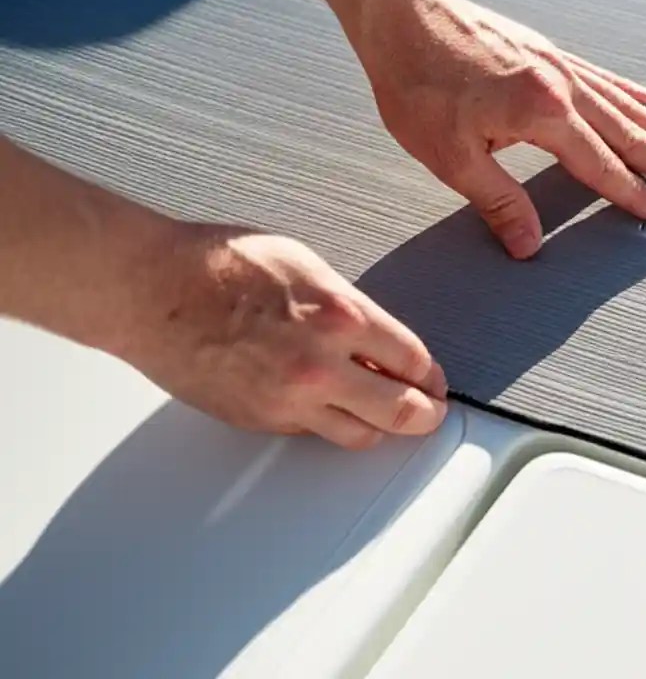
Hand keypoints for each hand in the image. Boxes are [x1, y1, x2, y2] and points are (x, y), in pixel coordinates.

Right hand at [123, 223, 447, 450]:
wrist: (154, 291)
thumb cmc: (220, 266)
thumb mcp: (307, 266)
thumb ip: (350, 308)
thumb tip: (377, 340)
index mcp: (342, 316)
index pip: (413, 360)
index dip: (432, 375)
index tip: (435, 380)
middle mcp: (322, 366)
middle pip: (402, 411)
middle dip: (426, 415)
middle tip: (432, 413)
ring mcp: (291, 400)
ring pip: (361, 435)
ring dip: (382, 427)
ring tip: (389, 417)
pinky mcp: (261, 420)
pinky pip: (314, 433)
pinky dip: (331, 423)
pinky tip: (333, 408)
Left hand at [344, 0, 645, 257]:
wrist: (401, 14)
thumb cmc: (416, 77)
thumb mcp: (450, 157)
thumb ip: (498, 202)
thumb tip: (528, 242)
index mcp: (542, 112)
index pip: (601, 165)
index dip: (633, 193)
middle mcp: (560, 84)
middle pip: (629, 131)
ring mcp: (557, 64)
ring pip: (622, 104)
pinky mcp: (545, 52)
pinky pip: (601, 77)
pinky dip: (628, 92)